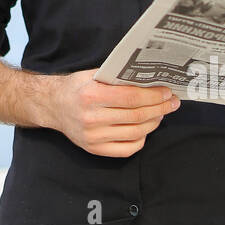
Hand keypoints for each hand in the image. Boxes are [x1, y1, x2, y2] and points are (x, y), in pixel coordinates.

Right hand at [47, 70, 180, 157]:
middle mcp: (92, 118)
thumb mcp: (93, 75)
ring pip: (136, 133)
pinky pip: (128, 148)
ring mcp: (93, 137)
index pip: (131, 98)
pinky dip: (142, 138)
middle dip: (160, 108)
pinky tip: (146, 128)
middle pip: (137, 116)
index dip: (154, 96)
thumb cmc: (76, 87)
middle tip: (171, 102)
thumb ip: (118, 78)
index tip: (167, 92)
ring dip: (154, 122)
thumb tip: (149, 81)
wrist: (53, 106)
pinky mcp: (95, 149)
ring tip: (161, 113)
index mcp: (91, 96)